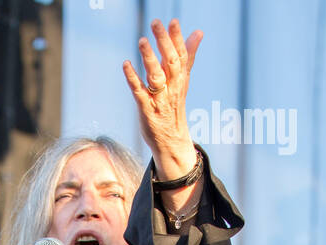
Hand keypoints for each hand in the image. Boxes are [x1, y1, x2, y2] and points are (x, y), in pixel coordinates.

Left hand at [123, 18, 202, 179]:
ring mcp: (159, 100)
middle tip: (156, 23)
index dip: (177, 38)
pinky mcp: (147, 111)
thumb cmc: (174, 106)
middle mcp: (172, 88)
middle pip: (170, 63)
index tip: (173, 21)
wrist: (172, 141)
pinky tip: (126, 64)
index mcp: (180, 79)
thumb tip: (198, 32)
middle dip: (164, 42)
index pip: (181, 56)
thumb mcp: (183, 81)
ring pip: (156, 77)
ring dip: (149, 58)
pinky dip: (132, 78)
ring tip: (142, 40)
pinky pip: (139, 93)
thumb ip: (188, 55)